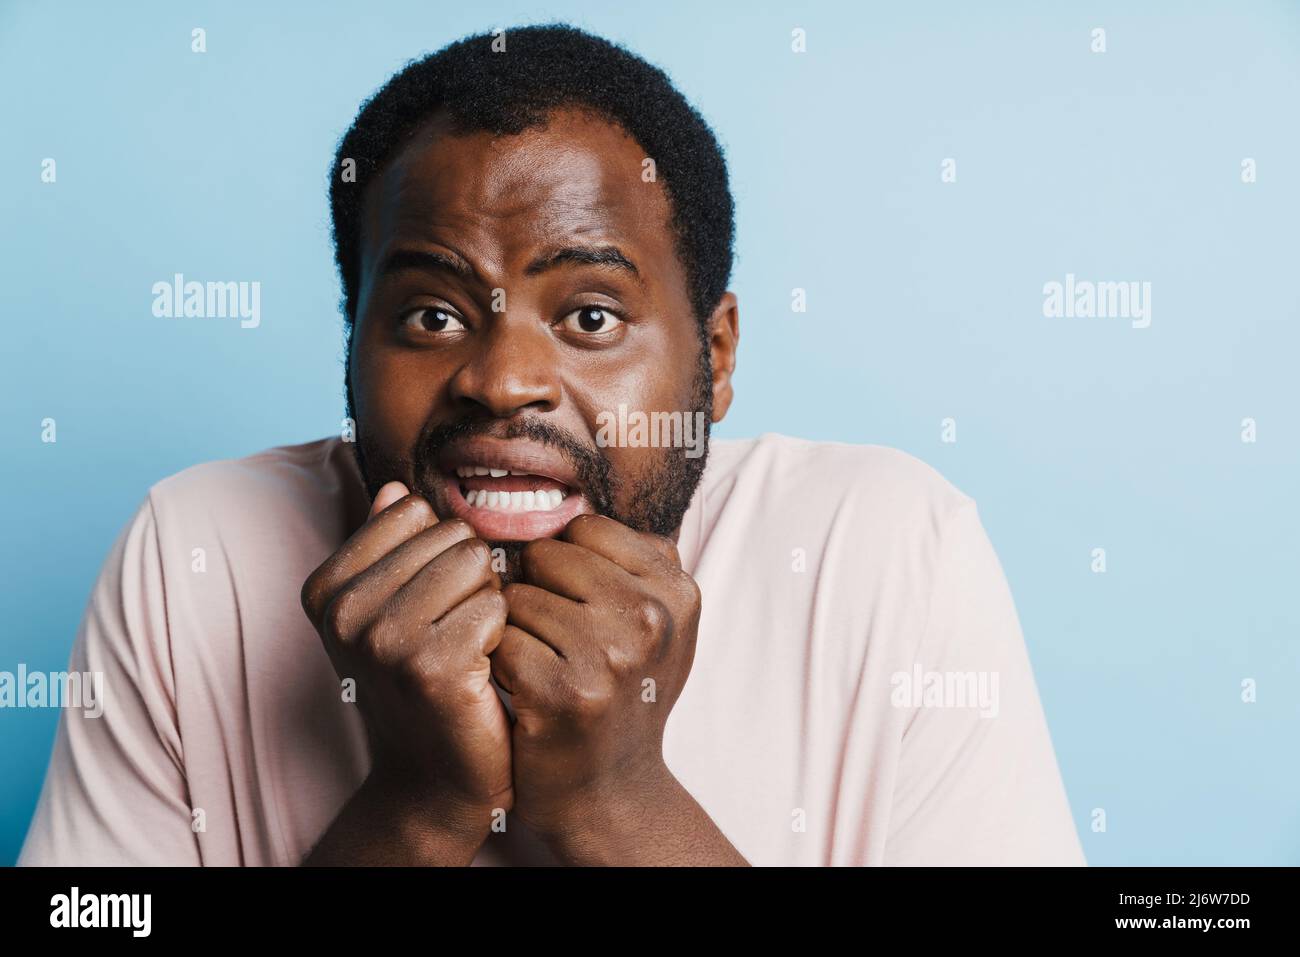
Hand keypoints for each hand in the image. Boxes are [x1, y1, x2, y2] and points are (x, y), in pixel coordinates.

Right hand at [300, 481, 512, 853]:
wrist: (436, 775)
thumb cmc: (424, 682)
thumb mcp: (391, 611)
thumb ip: (388, 547)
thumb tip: (395, 489)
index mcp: (325, 588)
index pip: (413, 509)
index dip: (439, 553)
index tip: (427, 606)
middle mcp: (343, 611)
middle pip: (450, 533)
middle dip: (469, 577)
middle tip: (453, 633)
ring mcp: (382, 640)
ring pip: (476, 564)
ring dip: (488, 603)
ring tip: (468, 649)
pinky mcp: (431, 667)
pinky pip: (496, 606)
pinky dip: (502, 635)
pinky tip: (482, 672)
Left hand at [489, 514, 701, 842]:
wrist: (611, 790)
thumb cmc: (623, 691)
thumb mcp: (656, 621)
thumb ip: (630, 558)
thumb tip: (566, 499)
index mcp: (677, 588)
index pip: (584, 526)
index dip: (564, 564)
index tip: (580, 607)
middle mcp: (652, 617)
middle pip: (547, 556)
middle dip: (537, 593)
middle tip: (558, 642)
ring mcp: (610, 655)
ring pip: (517, 597)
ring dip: (515, 630)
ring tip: (544, 666)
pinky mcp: (563, 692)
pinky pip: (500, 639)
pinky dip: (499, 664)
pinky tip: (525, 691)